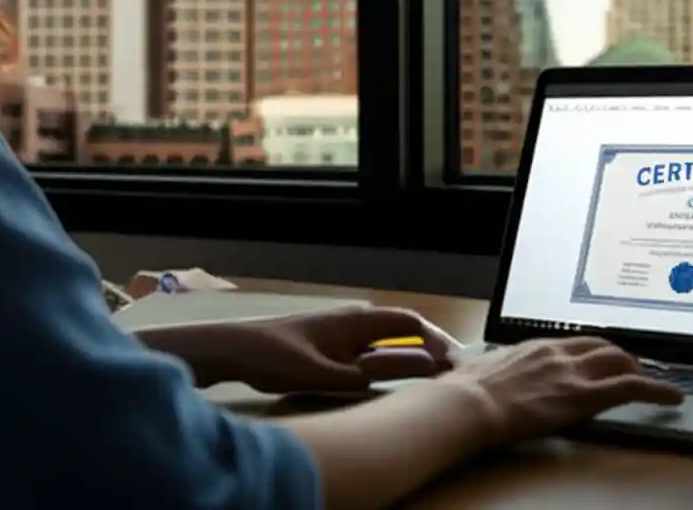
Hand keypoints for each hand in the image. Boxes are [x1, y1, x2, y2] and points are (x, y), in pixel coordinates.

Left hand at [143, 306, 459, 393]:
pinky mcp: (327, 337)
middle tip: (449, 368)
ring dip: (407, 350)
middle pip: (401, 326)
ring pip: (384, 335)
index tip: (455, 361)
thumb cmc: (282, 360)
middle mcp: (353, 317)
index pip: (411, 323)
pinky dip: (386, 353)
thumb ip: (379, 370)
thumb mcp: (335, 373)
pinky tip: (386, 370)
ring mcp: (339, 325)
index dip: (437, 339)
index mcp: (359, 320)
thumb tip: (424, 364)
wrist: (237, 349)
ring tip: (426, 371)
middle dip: (427, 345)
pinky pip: (368, 342)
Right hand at [434, 336, 682, 444]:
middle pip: (604, 346)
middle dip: (622, 358)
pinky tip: (673, 398)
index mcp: (536, 345)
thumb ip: (485, 365)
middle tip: (632, 370)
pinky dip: (657, 391)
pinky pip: (632, 388)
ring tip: (651, 383)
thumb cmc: (467, 391)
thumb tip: (467, 365)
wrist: (471, 404)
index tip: (605, 356)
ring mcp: (574, 372)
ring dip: (639, 372)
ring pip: (621, 362)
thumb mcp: (478, 369)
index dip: (598, 349)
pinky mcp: (585, 395)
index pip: (578, 341)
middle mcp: (560, 352)